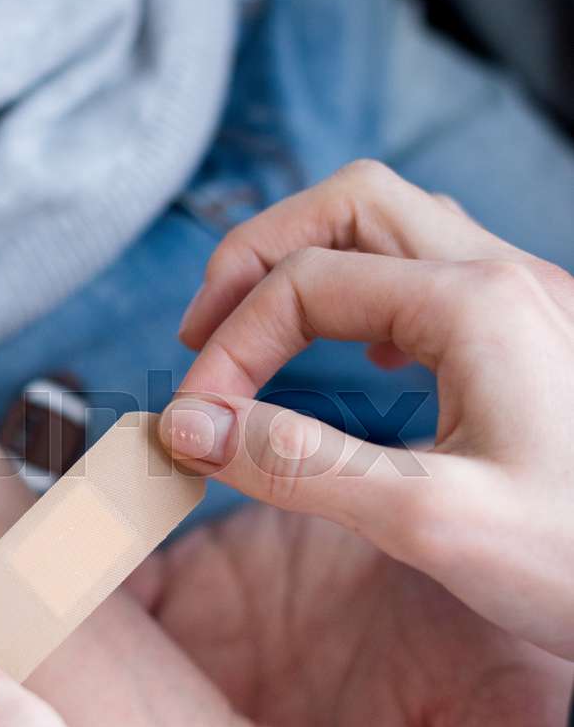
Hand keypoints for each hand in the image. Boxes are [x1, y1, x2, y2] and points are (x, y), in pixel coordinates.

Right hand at [163, 158, 573, 659]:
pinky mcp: (535, 336)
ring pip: (395, 225)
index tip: (194, 426)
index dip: (229, 348)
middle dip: (259, 257)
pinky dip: (368, 293)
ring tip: (258, 331)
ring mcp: (528, 299)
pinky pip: (435, 270)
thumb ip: (299, 465)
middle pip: (349, 204)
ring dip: (313, 262)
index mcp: (477, 304)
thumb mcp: (429, 522)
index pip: (305, 283)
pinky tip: (360, 359)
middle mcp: (506, 278)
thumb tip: (192, 429)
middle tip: (202, 332)